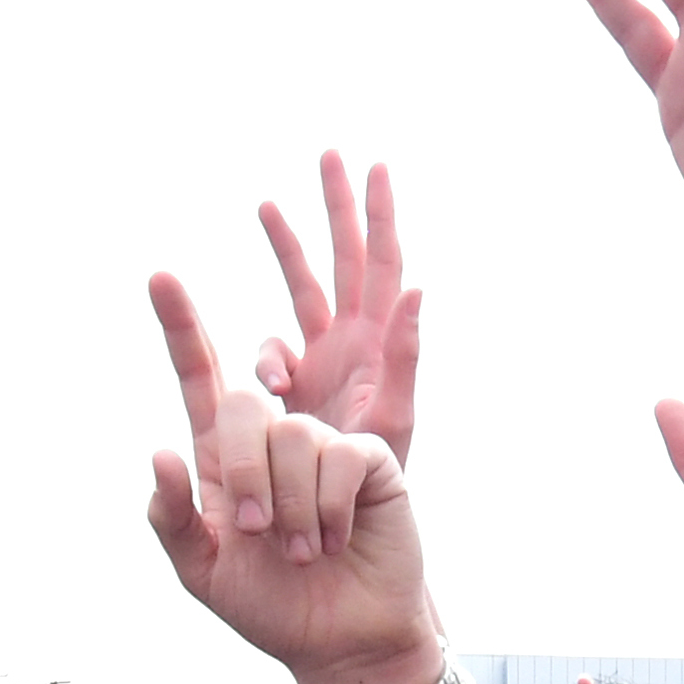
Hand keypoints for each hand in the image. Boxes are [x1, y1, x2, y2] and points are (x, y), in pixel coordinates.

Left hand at [145, 283, 447, 683]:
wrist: (339, 643)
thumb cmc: (272, 607)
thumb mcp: (203, 572)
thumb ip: (172, 518)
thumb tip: (160, 453)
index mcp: (225, 459)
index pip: (200, 378)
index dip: (181, 327)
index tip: (160, 276)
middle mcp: (274, 440)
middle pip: (242, 404)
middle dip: (241, 470)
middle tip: (254, 532)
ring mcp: (324, 445)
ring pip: (291, 437)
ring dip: (290, 507)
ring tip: (303, 551)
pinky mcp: (369, 458)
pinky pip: (339, 456)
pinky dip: (328, 507)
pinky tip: (336, 537)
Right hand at [244, 155, 421, 464]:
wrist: (337, 529)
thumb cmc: (376, 481)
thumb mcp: (394, 416)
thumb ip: (405, 354)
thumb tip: (418, 285)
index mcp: (380, 341)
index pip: (383, 264)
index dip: (379, 216)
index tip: (375, 165)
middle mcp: (353, 341)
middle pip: (345, 258)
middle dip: (337, 207)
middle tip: (330, 154)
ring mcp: (322, 361)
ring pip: (302, 290)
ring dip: (287, 247)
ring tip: (265, 205)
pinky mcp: (293, 387)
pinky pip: (272, 355)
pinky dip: (267, 361)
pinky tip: (274, 389)